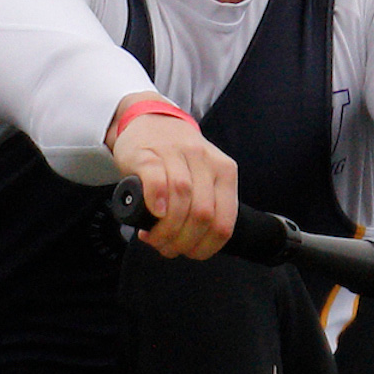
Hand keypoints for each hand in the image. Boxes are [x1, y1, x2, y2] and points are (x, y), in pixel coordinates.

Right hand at [110, 100, 235, 259]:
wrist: (150, 120)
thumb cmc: (177, 158)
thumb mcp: (204, 177)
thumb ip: (205, 206)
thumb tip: (193, 246)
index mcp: (225, 172)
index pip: (224, 222)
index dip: (206, 247)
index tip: (189, 253)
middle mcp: (204, 161)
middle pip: (202, 214)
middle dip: (183, 241)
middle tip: (167, 247)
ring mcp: (176, 154)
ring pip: (181, 198)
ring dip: (166, 229)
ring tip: (153, 237)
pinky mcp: (148, 153)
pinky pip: (157, 179)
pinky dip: (156, 201)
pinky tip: (152, 214)